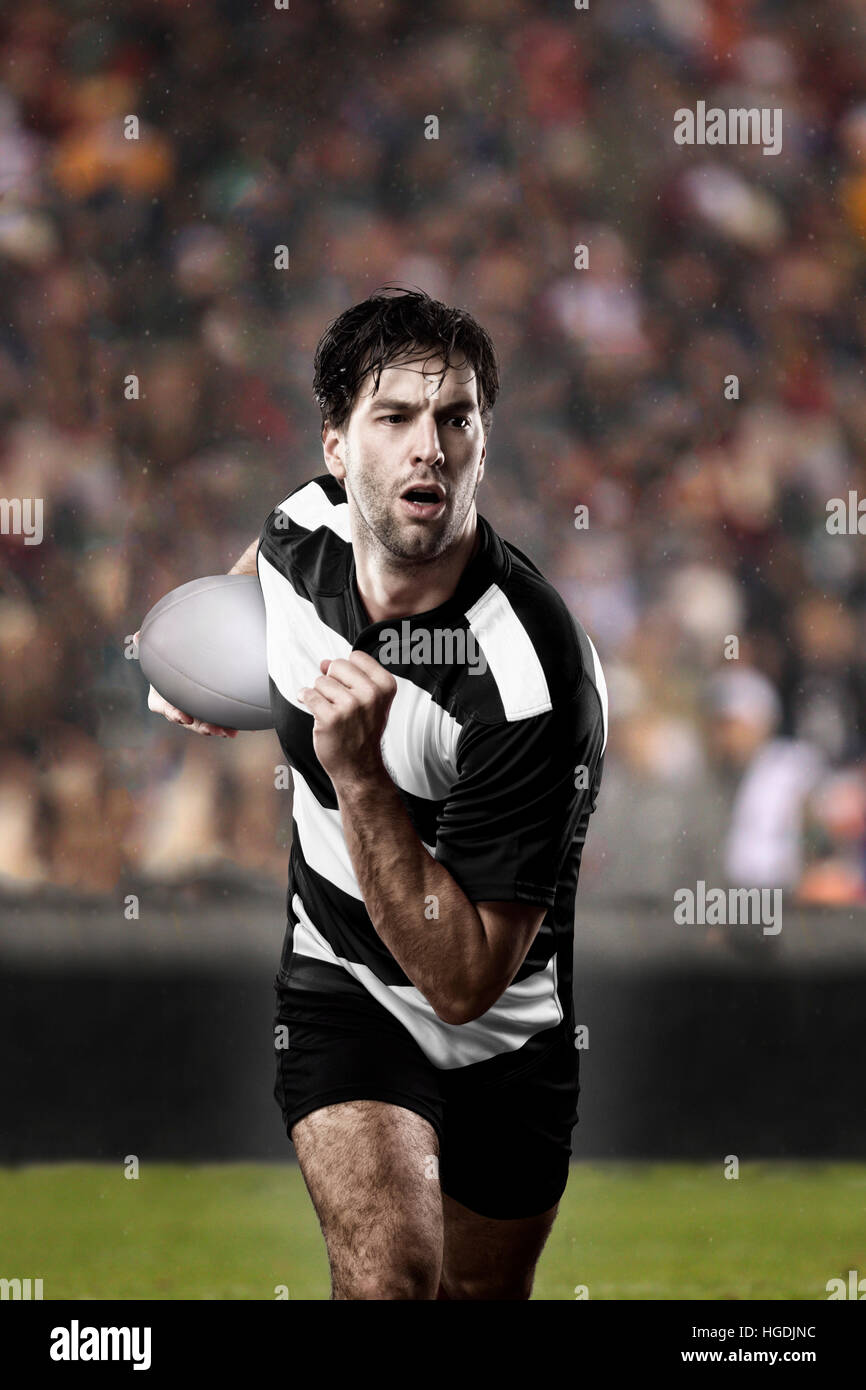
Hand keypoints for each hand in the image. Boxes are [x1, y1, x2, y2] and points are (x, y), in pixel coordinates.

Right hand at [136, 630, 237, 736]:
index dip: (174, 713)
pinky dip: (227, 726)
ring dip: (215, 729)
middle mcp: (177, 707)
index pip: (164, 708)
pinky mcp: (208, 714)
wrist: (192, 661)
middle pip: (187, 721)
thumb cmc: (170, 658)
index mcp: (160, 697)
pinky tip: (235, 730)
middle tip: (211, 729)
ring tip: (227, 732)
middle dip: (199, 726)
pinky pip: (217, 722)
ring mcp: (193, 712)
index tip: (184, 717)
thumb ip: (148, 646)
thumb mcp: (159, 652)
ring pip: (203, 724)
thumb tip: (136, 636)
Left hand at [299, 651, 396, 784]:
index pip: (356, 657)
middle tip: (340, 703)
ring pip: (321, 681)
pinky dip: (305, 700)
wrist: (358, 766)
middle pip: (336, 665)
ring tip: (332, 712)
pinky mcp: (331, 717)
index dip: (347, 672)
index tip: (352, 690)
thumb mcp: (368, 700)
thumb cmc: (362, 732)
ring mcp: (351, 706)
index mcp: (385, 686)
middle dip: (332, 682)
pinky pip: (308, 694)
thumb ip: (350, 677)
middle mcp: (371, 694)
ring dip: (320, 695)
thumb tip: (323, 662)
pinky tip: (316, 712)